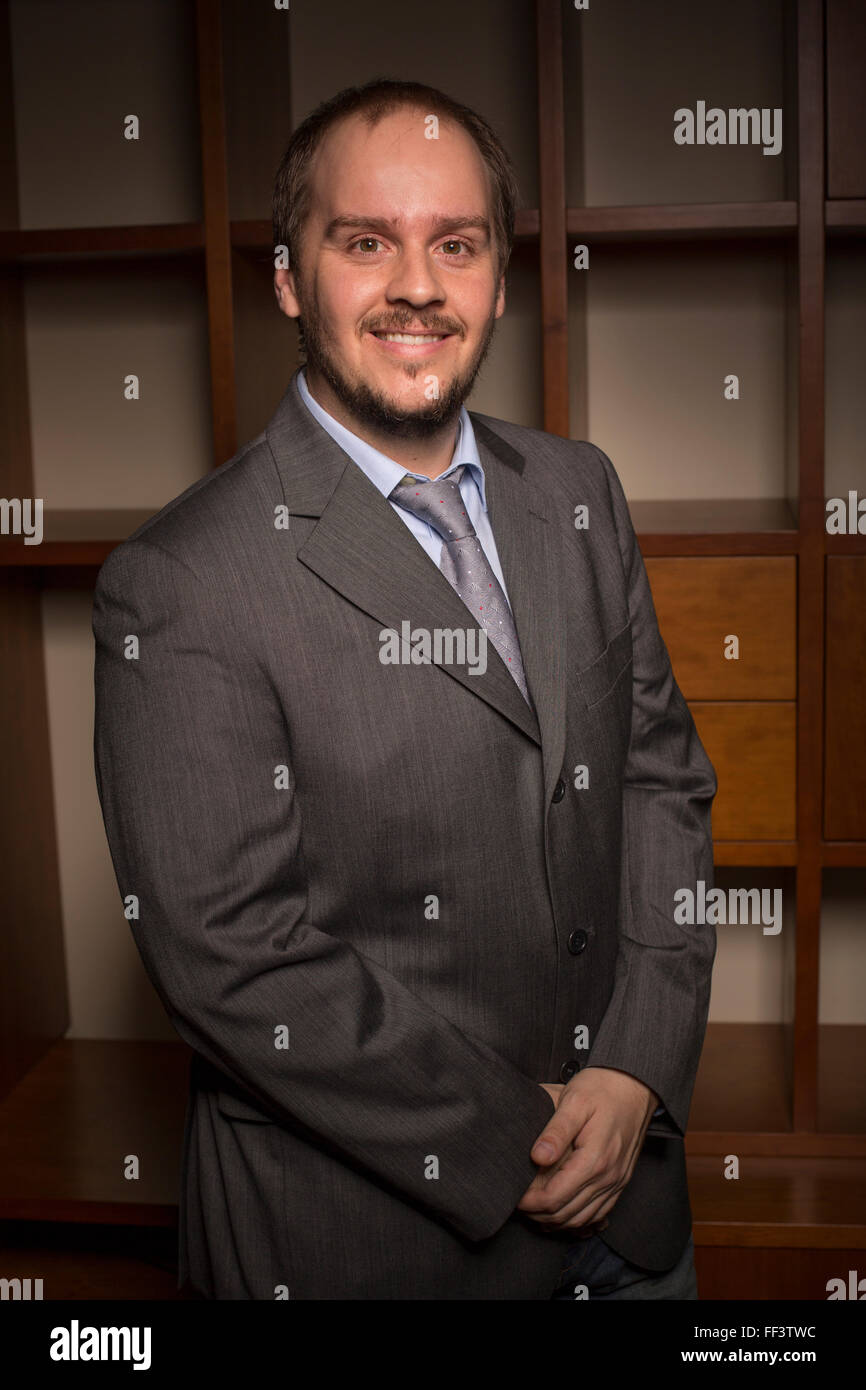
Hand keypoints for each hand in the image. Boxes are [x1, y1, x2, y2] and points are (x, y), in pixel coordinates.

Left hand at [519, 1067, 656, 1230]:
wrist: (634, 1085)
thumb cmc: (601, 1089)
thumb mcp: (574, 1101)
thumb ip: (556, 1131)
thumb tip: (537, 1157)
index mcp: (594, 1159)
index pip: (556, 1197)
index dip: (531, 1203)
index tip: (514, 1197)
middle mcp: (608, 1177)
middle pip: (567, 1214)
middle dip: (539, 1215)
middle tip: (519, 1206)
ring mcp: (616, 1181)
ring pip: (582, 1218)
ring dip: (556, 1221)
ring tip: (534, 1211)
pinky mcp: (620, 1180)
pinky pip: (598, 1212)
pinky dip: (576, 1218)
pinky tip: (561, 1211)